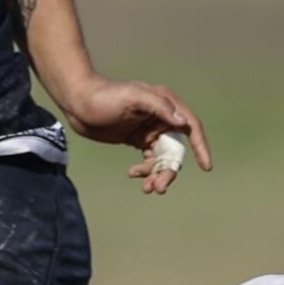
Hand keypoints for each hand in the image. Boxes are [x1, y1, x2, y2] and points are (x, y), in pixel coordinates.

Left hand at [62, 74, 211, 194]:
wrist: (78, 102)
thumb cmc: (105, 96)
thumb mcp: (132, 97)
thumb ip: (159, 107)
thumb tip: (183, 122)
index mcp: (165, 104)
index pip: (190, 127)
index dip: (200, 147)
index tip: (206, 166)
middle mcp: (161, 117)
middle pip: (175, 149)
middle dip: (169, 170)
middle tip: (159, 188)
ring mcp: (149, 130)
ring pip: (161, 158)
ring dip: (157, 174)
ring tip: (147, 188)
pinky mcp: (136, 139)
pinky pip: (148, 160)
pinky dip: (144, 170)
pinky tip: (132, 173)